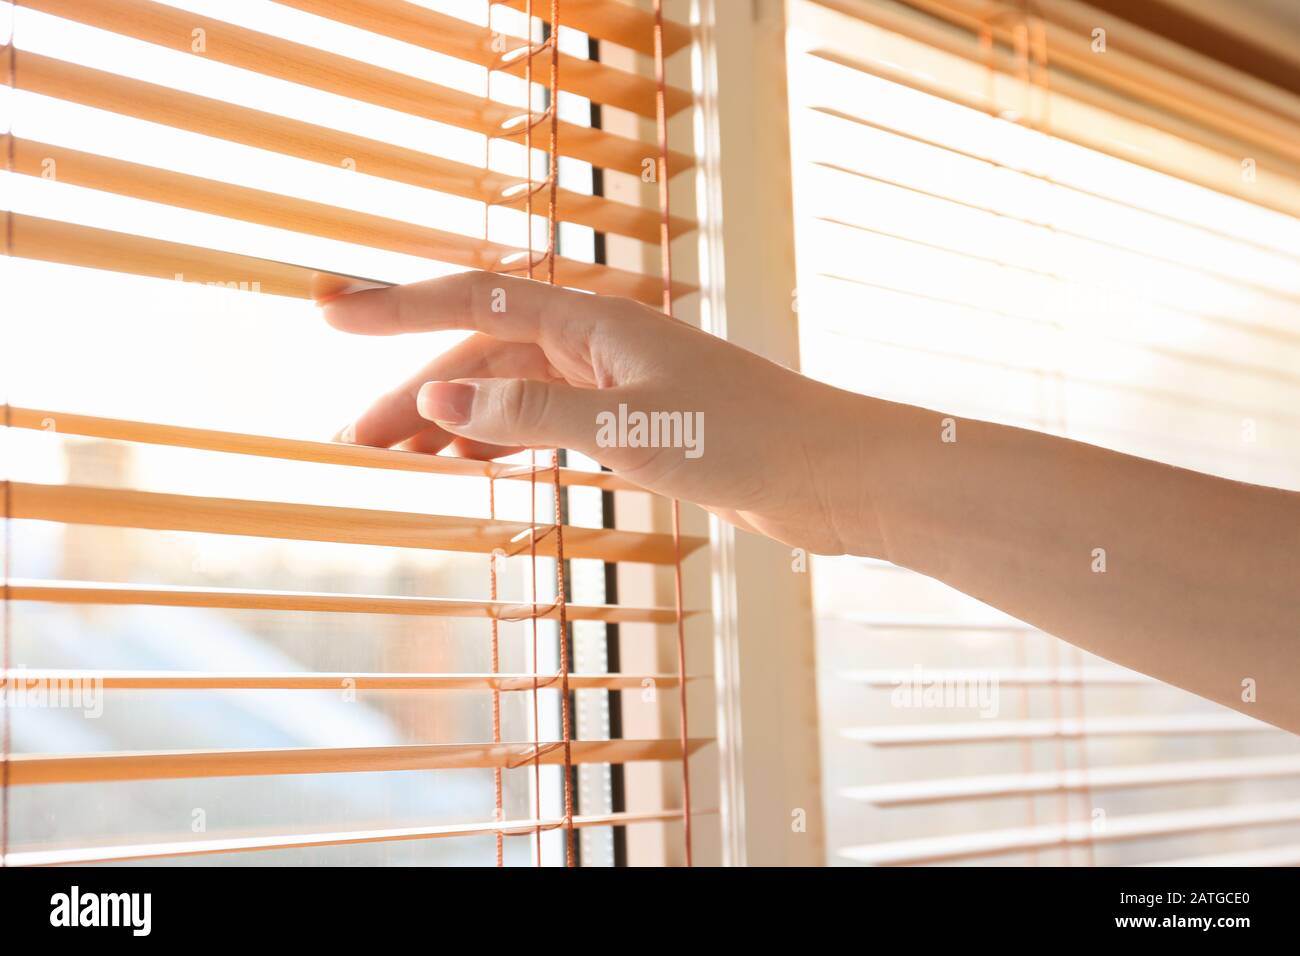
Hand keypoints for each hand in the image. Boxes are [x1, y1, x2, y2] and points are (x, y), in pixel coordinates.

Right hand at [321, 271, 876, 553]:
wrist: (832, 476)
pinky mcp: (635, 422)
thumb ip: (533, 414)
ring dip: (453, 423)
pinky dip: (502, 440)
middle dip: (415, 394)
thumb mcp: (632, 428)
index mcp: (596, 322)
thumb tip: (436, 403)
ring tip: (396, 462)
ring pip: (510, 393)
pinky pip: (545, 421)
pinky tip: (471, 464)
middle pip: (482, 356)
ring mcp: (615, 381)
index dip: (396, 306)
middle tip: (352, 441)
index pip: (475, 302)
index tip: (326, 308)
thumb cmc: (750, 441)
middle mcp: (599, 342)